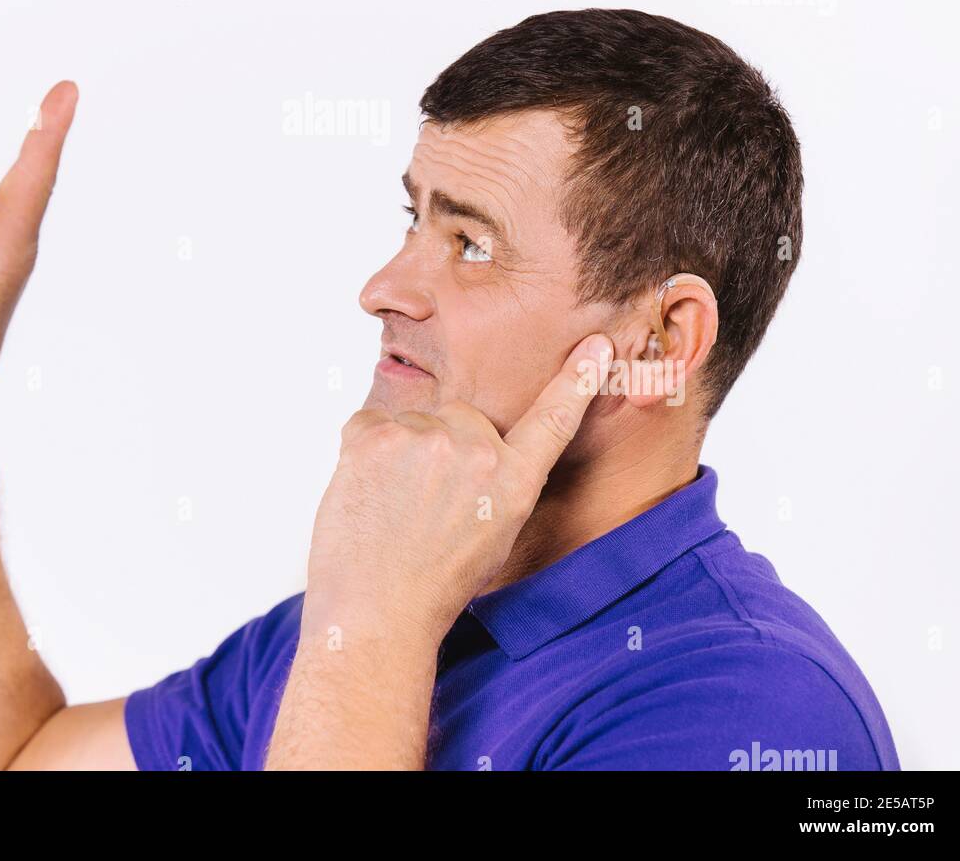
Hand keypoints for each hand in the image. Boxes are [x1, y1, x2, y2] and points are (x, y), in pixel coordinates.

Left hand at [301, 332, 614, 647]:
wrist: (378, 614)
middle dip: (441, 445)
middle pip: (459, 416)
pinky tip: (368, 495)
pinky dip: (363, 453)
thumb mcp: (494, 535)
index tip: (596, 346)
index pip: (553, 420)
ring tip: (393, 509)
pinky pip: (369, 424)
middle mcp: (477, 450)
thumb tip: (475, 442)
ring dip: (399, 452)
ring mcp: (425, 438)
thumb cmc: (433, 583)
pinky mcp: (375, 434)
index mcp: (514, 481)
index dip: (577, 380)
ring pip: (411, 422)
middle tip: (422, 503)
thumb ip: (495, 480)